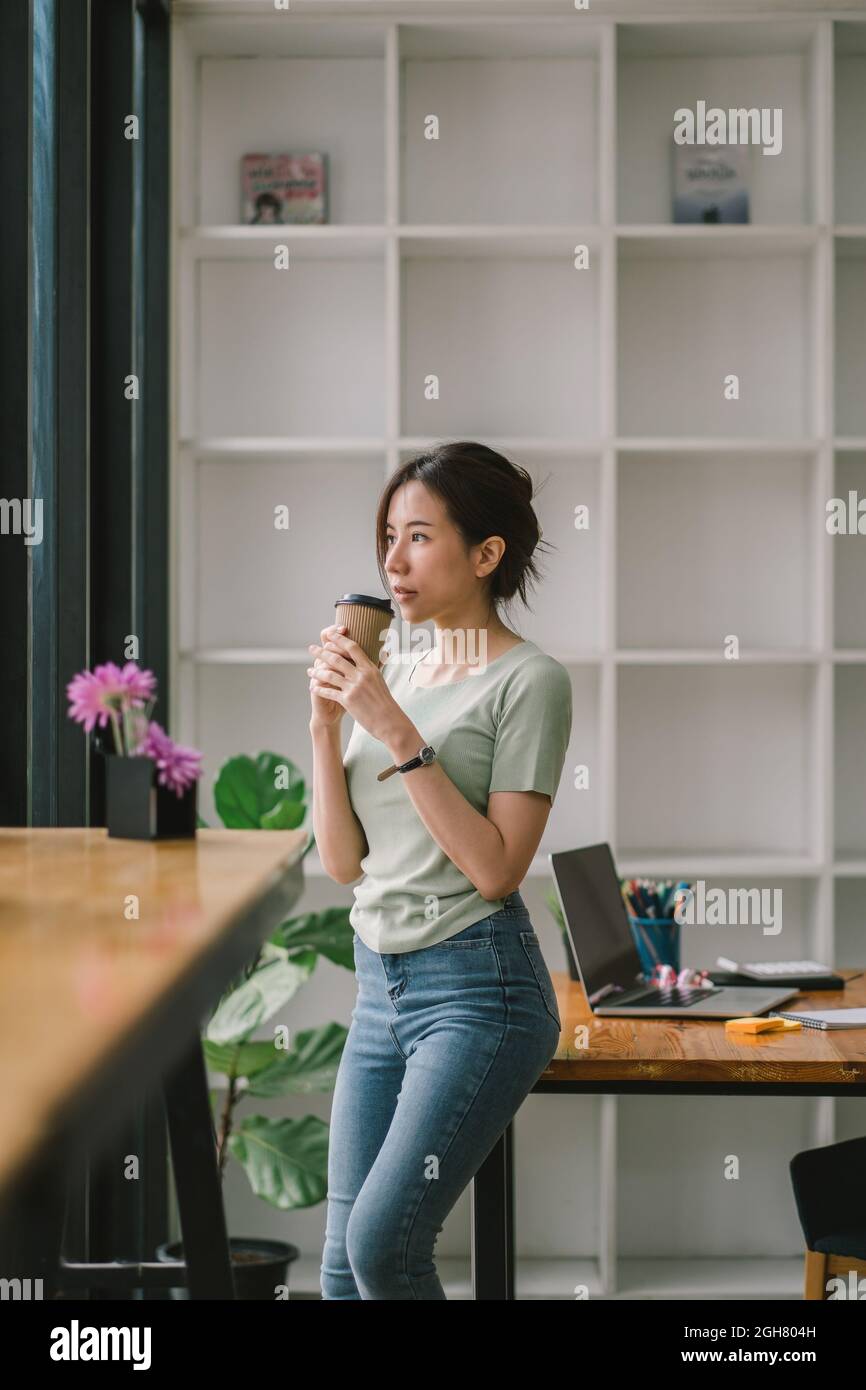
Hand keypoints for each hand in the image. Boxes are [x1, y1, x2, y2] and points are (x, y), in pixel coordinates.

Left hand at [307, 630, 408, 746]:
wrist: (389, 721)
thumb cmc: (385, 702)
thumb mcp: (380, 680)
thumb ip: (373, 667)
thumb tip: (378, 654)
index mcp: (370, 668)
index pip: (352, 647)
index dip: (339, 639)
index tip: (329, 635)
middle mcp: (361, 675)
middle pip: (337, 658)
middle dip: (321, 652)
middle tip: (311, 648)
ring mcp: (354, 687)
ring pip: (330, 674)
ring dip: (317, 672)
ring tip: (309, 670)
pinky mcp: (348, 700)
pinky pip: (329, 692)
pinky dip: (319, 689)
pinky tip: (312, 687)